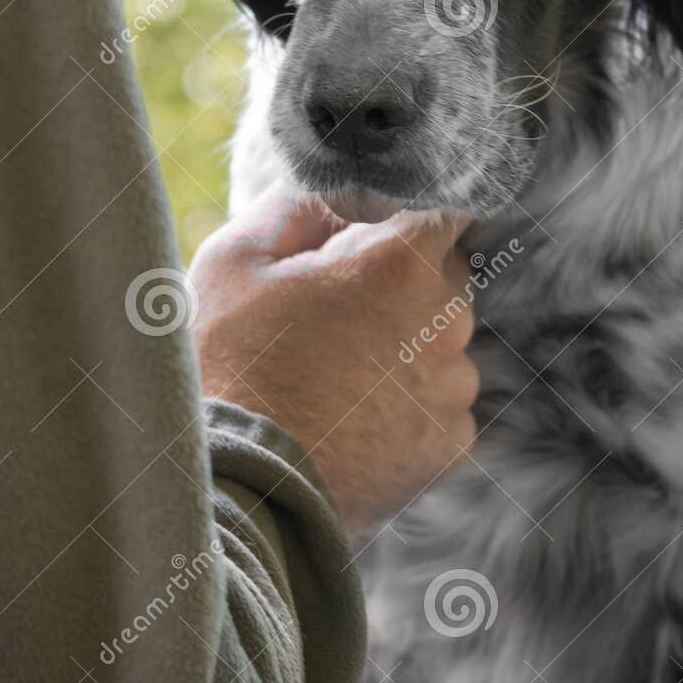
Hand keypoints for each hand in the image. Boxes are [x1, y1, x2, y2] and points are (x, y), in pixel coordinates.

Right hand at [190, 186, 478, 530]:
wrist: (239, 487)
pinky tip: (354, 416)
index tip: (372, 236)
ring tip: (336, 374)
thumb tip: (335, 196)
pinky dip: (409, 405)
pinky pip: (442, 405)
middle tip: (333, 313)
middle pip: (447, 277)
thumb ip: (296, 208)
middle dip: (402, 282)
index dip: (408, 218)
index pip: (445, 210)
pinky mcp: (450, 446)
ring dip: (408, 346)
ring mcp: (453, 389)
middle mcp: (446, 322)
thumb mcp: (236, 260)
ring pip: (445, 344)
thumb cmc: (229, 366)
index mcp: (400, 263)